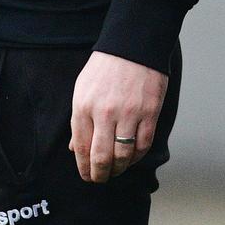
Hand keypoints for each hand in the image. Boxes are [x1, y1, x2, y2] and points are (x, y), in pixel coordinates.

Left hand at [68, 51, 167, 183]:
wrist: (133, 45)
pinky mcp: (149, 112)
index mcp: (84, 106)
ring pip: (123, 155)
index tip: (87, 176)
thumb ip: (78, 120)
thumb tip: (75, 149)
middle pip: (102, 158)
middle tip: (101, 179)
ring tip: (116, 170)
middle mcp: (105, 112)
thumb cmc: (105, 68)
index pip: (81, 148)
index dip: (84, 168)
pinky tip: (132, 157)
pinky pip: (143, 144)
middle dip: (100, 175)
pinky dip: (137, 157)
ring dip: (119, 169)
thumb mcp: (82, 90)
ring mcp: (129, 113)